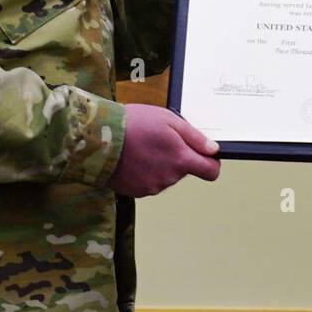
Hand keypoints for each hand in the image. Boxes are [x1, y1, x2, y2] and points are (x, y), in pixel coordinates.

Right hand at [106, 104, 220, 197]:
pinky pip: (149, 182)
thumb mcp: (169, 120)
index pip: (211, 172)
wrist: (98, 139)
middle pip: (185, 170)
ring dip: (160, 164)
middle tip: (160, 140)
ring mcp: (152, 187)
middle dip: (178, 157)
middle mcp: (169, 178)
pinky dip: (145, 172)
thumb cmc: (133, 124)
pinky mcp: (136, 192)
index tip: (205, 155)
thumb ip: (195, 138)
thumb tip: (214, 150)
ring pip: (166, 176)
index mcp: (181, 160)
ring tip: (142, 147)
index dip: (211, 163)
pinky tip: (133, 158)